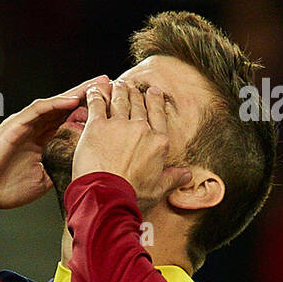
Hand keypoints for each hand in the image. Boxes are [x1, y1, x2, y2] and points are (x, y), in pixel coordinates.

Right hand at [0, 78, 107, 209]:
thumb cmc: (4, 187)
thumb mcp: (41, 182)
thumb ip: (57, 169)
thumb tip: (79, 171)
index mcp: (42, 139)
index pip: (70, 120)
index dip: (90, 112)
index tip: (112, 107)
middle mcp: (35, 127)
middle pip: (66, 105)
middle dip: (88, 95)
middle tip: (110, 83)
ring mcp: (25, 124)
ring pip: (55, 103)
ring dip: (76, 93)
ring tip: (96, 85)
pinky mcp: (14, 125)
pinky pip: (38, 111)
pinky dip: (55, 103)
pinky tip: (72, 98)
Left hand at [71, 82, 192, 212]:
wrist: (108, 196)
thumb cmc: (132, 196)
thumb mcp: (157, 189)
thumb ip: (172, 179)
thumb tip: (188, 175)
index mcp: (158, 142)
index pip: (158, 115)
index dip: (154, 101)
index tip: (152, 92)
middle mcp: (141, 129)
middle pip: (137, 105)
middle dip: (134, 94)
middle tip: (130, 87)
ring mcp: (119, 125)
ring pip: (120, 100)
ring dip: (118, 90)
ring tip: (117, 85)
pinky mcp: (97, 126)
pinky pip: (97, 104)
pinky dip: (96, 95)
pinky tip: (95, 90)